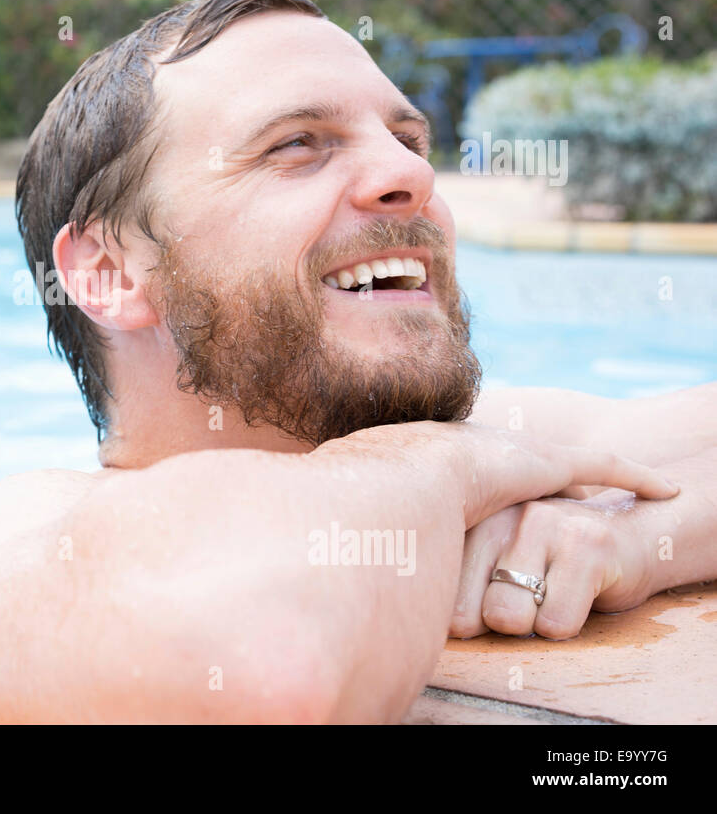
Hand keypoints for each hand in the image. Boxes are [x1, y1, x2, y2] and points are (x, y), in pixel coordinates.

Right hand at [324, 421, 680, 528]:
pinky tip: (665, 488)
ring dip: (591, 485)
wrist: (396, 483)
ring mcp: (512, 455)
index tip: (492, 506)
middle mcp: (475, 450)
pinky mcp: (546, 463)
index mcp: (429, 461)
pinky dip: (635, 475)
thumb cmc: (370, 513)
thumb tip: (343, 559)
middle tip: (565, 510)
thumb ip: (362, 534)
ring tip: (610, 507)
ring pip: (565, 470)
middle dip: (541, 482)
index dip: (484, 490)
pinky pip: (602, 467)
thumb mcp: (363, 521)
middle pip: (519, 470)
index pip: (464, 473)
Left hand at [449, 493, 655, 639]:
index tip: (497, 598)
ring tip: (553, 593)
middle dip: (501, 624)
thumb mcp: (495, 566)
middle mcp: (497, 517)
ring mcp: (541, 525)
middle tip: (531, 597)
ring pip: (509, 618)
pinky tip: (584, 591)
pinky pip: (556, 622)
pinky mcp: (586, 545)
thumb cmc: (552, 567)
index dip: (473, 622)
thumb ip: (455, 588)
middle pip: (470, 617)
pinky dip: (568, 624)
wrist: (633, 537)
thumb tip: (426, 636)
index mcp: (467, 524)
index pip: (441, 605)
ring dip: (535, 624)